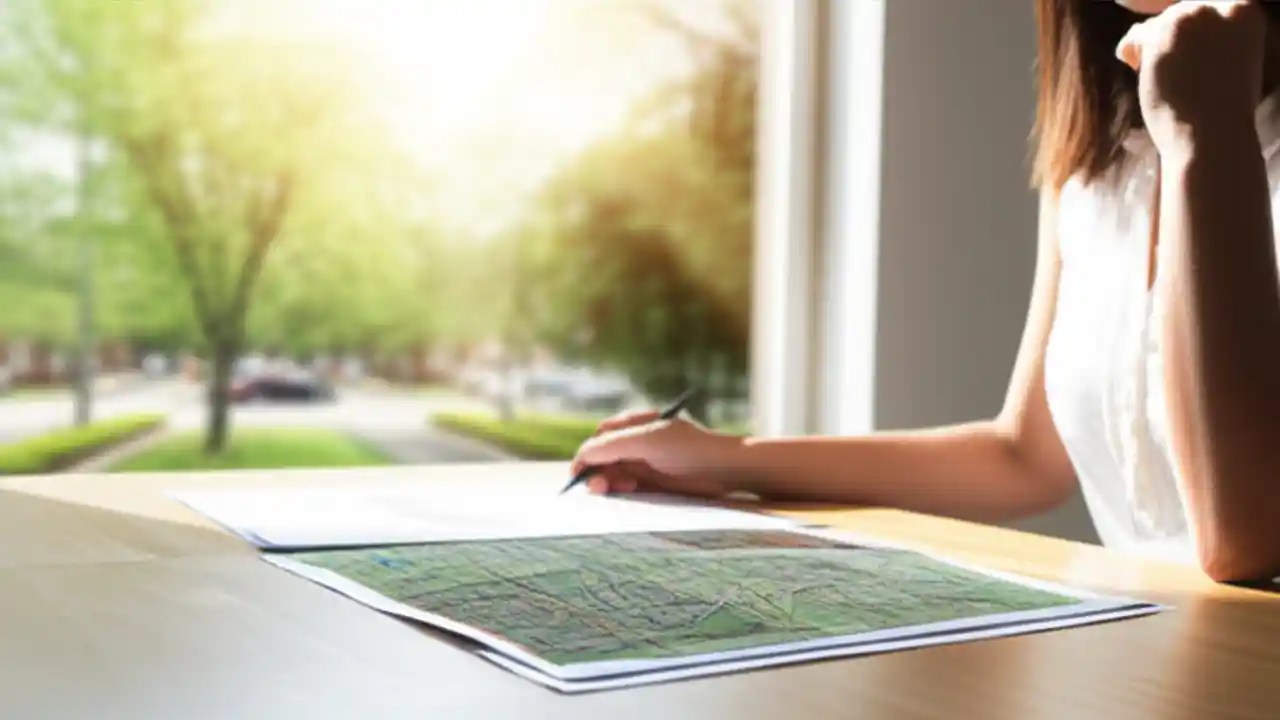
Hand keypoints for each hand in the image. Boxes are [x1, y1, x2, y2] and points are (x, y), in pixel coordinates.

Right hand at [571, 410, 743, 497]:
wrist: (726, 470)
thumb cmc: (688, 449)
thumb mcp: (646, 441)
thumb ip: (611, 446)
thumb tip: (582, 456)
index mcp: (634, 423)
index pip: (599, 438)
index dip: (586, 456)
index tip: (579, 475)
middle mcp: (637, 441)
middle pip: (603, 457)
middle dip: (597, 471)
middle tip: (601, 487)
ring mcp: (646, 462)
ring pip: (614, 473)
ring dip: (610, 482)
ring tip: (621, 488)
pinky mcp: (654, 482)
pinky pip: (628, 487)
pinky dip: (622, 491)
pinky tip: (631, 491)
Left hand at [1116, 1, 1265, 157]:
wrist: (1211, 134)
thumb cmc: (1221, 109)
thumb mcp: (1230, 60)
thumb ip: (1209, 38)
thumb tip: (1170, 24)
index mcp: (1246, 12)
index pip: (1206, 10)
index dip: (1192, 34)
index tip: (1189, 58)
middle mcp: (1220, 6)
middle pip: (1180, 14)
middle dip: (1170, 41)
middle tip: (1173, 74)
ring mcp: (1191, 16)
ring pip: (1158, 25)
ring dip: (1153, 50)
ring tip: (1166, 81)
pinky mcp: (1162, 31)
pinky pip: (1135, 36)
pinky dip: (1133, 55)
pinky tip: (1144, 74)